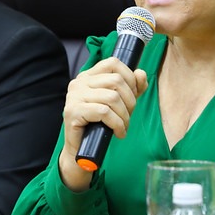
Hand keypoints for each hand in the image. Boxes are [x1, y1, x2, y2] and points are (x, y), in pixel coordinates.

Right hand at [59, 58, 148, 190]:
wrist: (81, 150)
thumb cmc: (99, 125)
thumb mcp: (120, 103)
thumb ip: (132, 87)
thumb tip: (141, 73)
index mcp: (88, 76)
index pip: (113, 63)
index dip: (129, 77)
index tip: (133, 95)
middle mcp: (79, 82)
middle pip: (116, 81)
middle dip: (130, 100)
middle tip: (129, 116)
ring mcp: (74, 96)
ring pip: (112, 97)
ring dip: (124, 115)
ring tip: (124, 126)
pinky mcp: (73, 111)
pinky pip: (104, 112)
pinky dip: (117, 124)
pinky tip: (119, 133)